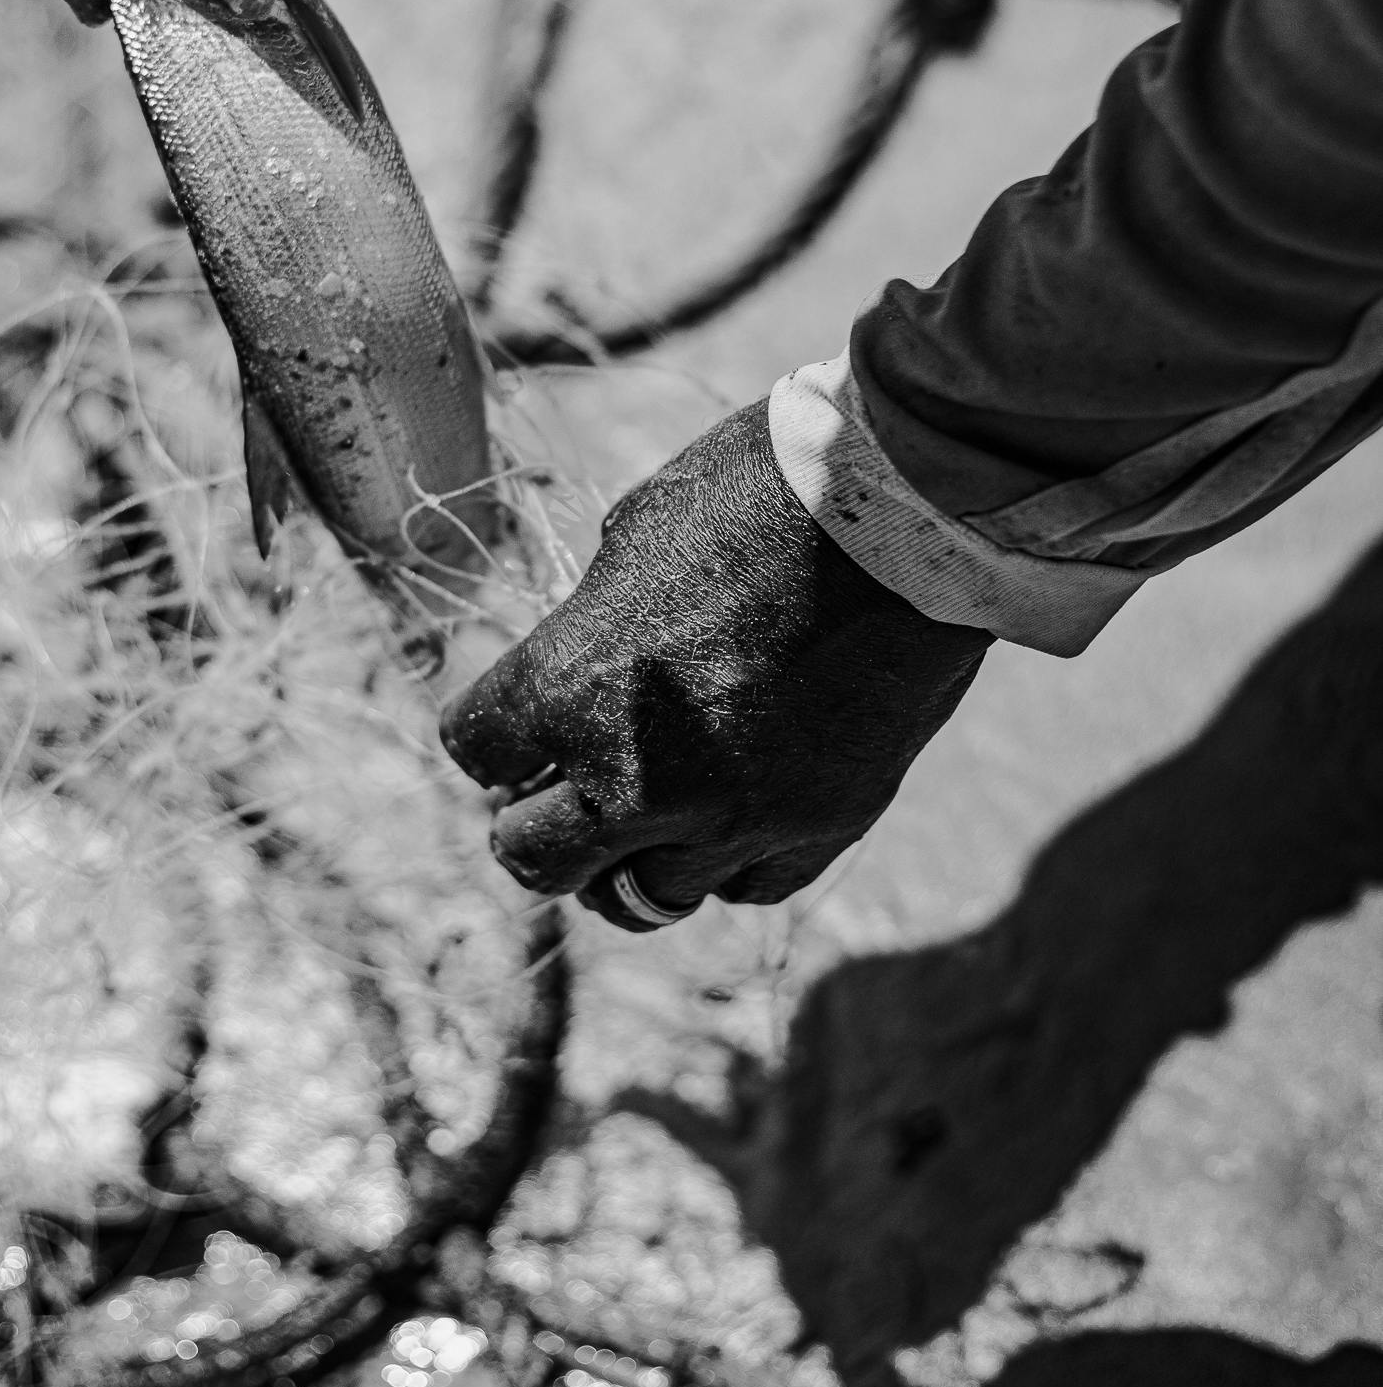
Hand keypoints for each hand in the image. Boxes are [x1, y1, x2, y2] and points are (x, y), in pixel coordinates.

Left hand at [441, 401, 989, 928]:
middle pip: (532, 857)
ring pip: (639, 896)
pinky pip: (744, 886)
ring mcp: (733, 814)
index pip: (476, 750)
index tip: (506, 728)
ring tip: (642, 815)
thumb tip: (578, 669)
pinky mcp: (819, 828)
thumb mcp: (634, 538)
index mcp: (571, 684)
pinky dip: (723, 860)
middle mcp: (638, 774)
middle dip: (529, 823)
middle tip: (550, 792)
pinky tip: (729, 813)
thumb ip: (592, 628)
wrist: (910, 512)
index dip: (486, 736)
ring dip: (624, 857)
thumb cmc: (762, 490)